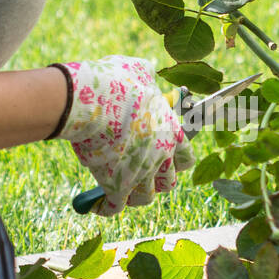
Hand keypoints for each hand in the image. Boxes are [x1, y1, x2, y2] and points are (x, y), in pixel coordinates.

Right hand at [54, 56, 193, 214]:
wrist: (91, 101)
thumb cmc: (117, 82)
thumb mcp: (139, 71)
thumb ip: (147, 76)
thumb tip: (147, 72)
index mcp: (172, 132)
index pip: (187, 158)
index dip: (177, 159)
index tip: (167, 157)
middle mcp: (162, 156)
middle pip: (169, 183)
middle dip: (156, 180)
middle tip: (141, 174)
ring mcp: (140, 174)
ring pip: (144, 197)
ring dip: (133, 194)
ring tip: (120, 189)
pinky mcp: (116, 187)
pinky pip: (114, 207)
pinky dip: (105, 207)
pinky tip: (96, 205)